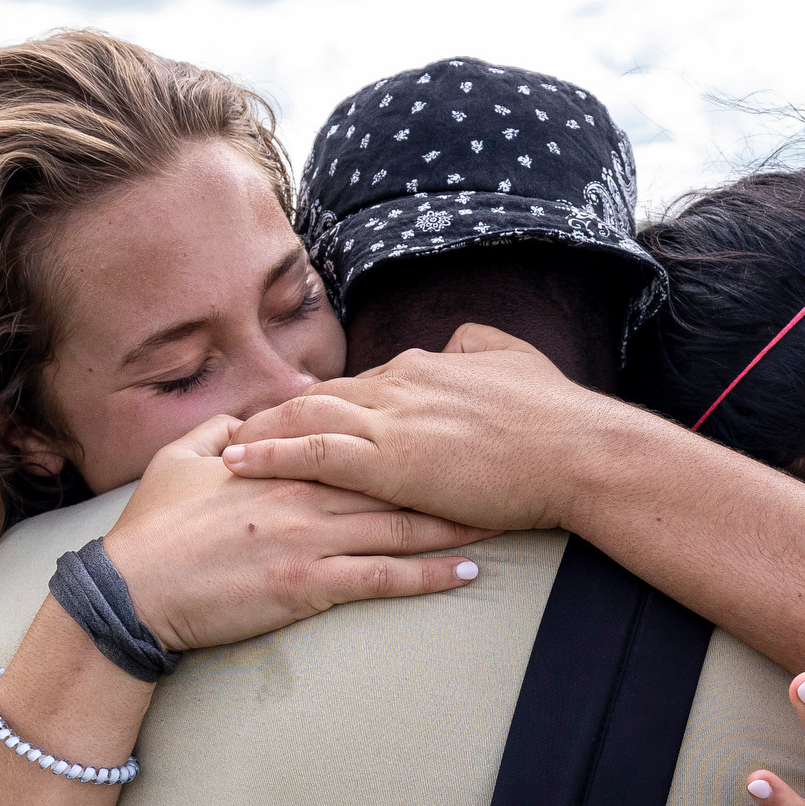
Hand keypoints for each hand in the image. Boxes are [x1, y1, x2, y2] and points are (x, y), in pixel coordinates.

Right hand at [102, 414, 497, 652]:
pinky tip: (466, 575)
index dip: (405, 436)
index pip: (355, 441)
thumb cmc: (153, 529)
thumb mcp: (181, 459)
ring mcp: (309, 540)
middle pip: (394, 480)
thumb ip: (225, 428)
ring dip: (455, 523)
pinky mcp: (308, 585)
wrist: (131, 593)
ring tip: (504, 517)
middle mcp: (303, 495)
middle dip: (450, 477)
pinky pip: (382, 578)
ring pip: (398, 525)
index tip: (449, 429)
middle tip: (502, 470)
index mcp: (279, 463)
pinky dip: (428, 576)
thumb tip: (257, 412)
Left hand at [218, 325, 652, 533]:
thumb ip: (479, 348)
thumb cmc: (559, 421)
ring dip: (263, 432)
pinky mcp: (391, 460)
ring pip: (308, 419)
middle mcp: (400, 385)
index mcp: (427, 368)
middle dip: (280, 413)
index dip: (326, 402)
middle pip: (323, 397)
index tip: (297, 414)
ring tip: (225, 447)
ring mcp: (393, 421)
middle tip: (242, 429)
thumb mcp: (517, 365)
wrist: (579, 453)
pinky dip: (271, 454)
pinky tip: (239, 462)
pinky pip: (313, 452)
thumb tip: (455, 343)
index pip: (362, 385)